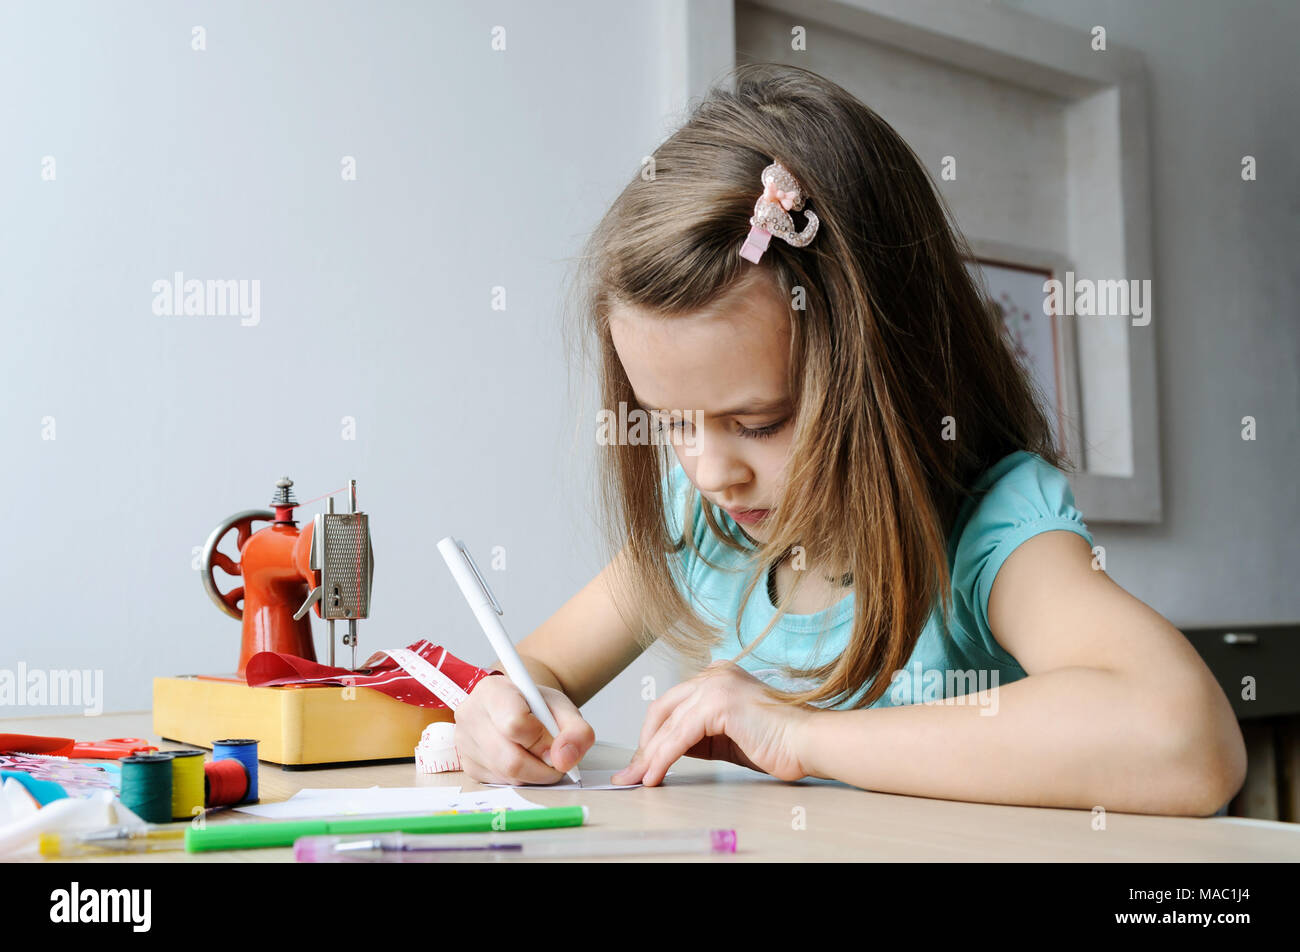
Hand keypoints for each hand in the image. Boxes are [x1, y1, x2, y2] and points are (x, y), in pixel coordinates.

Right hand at [454, 677, 594, 784]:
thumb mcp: (563, 708)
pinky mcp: (468, 765)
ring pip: (507, 775)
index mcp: (492, 690)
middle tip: (556, 760)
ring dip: (534, 774)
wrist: (520, 705)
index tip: (556, 743)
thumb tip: (565, 760)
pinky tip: (525, 760)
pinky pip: (501, 782)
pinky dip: (521, 778)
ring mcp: (465, 742)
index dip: (542, 740)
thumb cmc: (537, 705)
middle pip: (510, 758)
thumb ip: (576, 730)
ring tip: (541, 756)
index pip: (514, 723)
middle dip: (542, 767)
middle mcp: (471, 715)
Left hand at [611, 661, 814, 785]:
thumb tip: (665, 752)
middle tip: (632, 773)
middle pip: (663, 711)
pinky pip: (680, 736)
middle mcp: (713, 674)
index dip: (653, 736)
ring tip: (639, 779)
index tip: (641, 763)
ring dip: (650, 756)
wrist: (809, 742)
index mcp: (717, 676)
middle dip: (645, 746)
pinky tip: (655, 775)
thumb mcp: (726, 738)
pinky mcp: (719, 703)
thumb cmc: (778, 743)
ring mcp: (716, 685)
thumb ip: (698, 736)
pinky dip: (663, 758)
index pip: (672, 706)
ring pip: (668, 725)